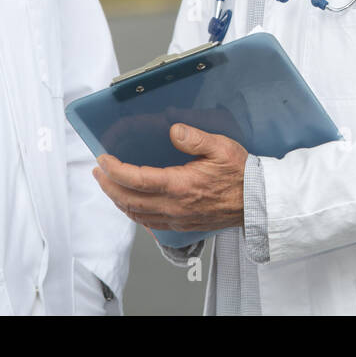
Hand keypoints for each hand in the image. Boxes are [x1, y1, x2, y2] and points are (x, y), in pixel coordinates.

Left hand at [93, 123, 246, 231]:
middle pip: (129, 200)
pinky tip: (132, 204)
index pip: (136, 180)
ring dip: (118, 200)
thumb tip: (174, 131)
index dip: (115, 170)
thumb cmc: (241, 174)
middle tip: (98, 172)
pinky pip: (150, 223)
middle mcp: (175, 206)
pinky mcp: (183, 225)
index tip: (103, 159)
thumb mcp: (221, 147)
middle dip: (108, 185)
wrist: (256, 201)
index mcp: (181, 186)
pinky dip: (134, 213)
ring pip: (137, 214)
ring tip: (109, 185)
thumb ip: (195, 138)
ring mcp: (178, 219)